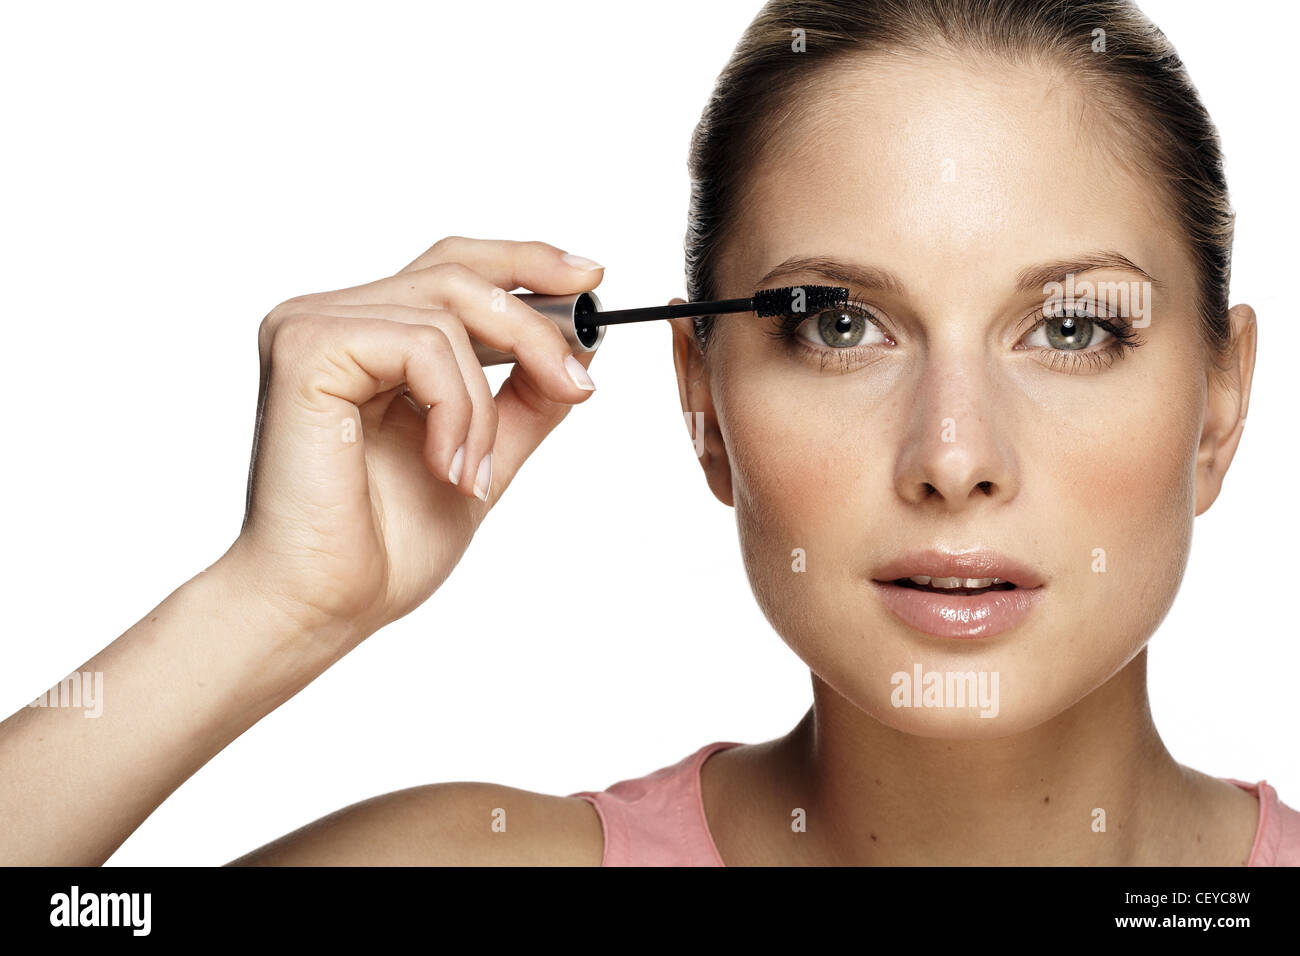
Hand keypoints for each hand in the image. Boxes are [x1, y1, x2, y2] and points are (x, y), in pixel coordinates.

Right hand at [220, 236, 602, 650]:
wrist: (324, 604)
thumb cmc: (381, 544)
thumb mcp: (483, 455)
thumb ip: (524, 399)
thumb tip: (580, 346)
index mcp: (364, 336)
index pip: (452, 267)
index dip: (524, 261)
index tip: (592, 279)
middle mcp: (331, 318)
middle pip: (456, 271)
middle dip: (534, 324)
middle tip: (577, 383)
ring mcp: (311, 326)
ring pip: (449, 312)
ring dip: (485, 405)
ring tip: (472, 473)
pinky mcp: (307, 347)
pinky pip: (422, 345)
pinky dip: (456, 409)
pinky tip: (444, 466)